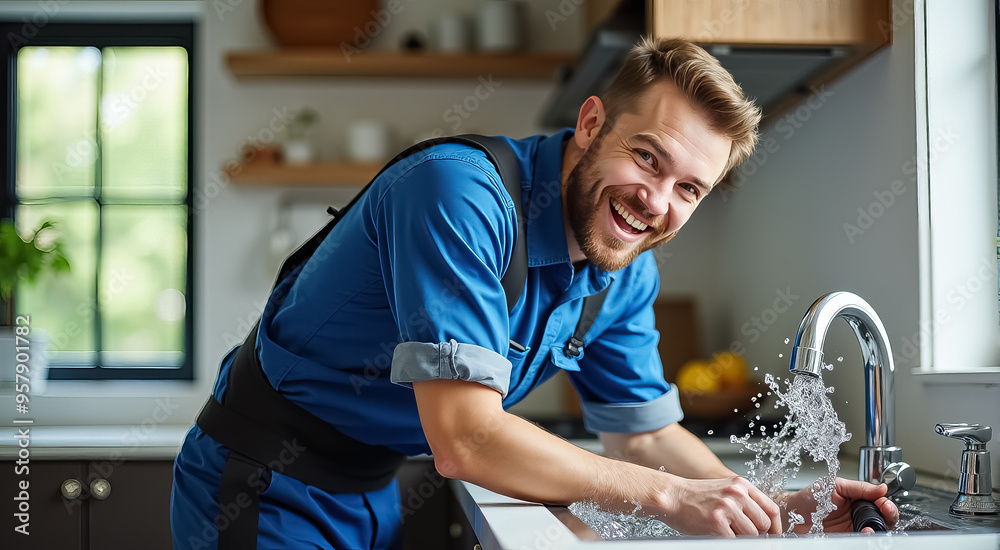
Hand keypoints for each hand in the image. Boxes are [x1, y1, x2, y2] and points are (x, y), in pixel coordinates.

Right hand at [656, 475, 782, 536]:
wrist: (671, 496)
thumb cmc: (695, 496)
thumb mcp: (724, 490)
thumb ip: (745, 502)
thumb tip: (764, 524)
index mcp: (741, 485)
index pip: (772, 509)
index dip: (776, 527)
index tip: (773, 536)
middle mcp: (736, 494)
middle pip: (764, 524)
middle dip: (757, 534)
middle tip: (741, 534)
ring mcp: (727, 508)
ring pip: (751, 535)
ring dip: (740, 538)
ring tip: (725, 531)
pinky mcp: (717, 522)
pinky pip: (734, 541)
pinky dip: (727, 541)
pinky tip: (716, 533)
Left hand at [782, 478, 898, 533]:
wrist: (792, 514)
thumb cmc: (810, 497)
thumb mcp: (835, 486)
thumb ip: (859, 487)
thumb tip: (881, 487)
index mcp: (858, 498)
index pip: (880, 501)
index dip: (885, 502)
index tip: (884, 502)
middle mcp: (858, 514)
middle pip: (883, 518)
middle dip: (889, 515)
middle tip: (885, 511)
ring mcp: (853, 527)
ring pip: (876, 530)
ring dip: (879, 528)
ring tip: (871, 526)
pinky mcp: (848, 537)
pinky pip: (862, 539)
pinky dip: (867, 537)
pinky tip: (865, 533)